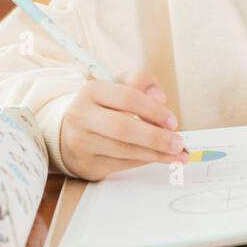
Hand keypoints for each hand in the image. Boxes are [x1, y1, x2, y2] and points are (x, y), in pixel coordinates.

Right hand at [59, 69, 187, 180]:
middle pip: (124, 128)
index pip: (128, 98)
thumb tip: (159, 96)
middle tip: (178, 143)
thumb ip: (140, 82)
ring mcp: (82, 143)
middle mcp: (82, 116)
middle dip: (156, 137)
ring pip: (125, 150)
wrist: (68, 133)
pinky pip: (122, 164)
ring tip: (177, 154)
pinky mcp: (88, 164)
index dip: (154, 111)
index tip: (173, 121)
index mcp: (92, 91)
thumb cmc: (101, 108)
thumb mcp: (117, 87)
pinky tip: (160, 158)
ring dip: (156, 154)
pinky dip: (145, 161)